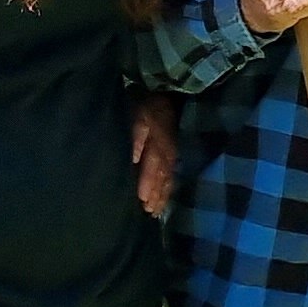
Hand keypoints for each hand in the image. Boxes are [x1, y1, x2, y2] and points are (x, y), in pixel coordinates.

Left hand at [130, 99, 177, 216]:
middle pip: (163, 178)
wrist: (168, 93)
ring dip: (163, 196)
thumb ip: (137, 137)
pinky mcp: (174, 154)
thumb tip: (133, 159)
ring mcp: (173, 153)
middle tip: (150, 213)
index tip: (142, 200)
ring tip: (156, 212)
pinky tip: (163, 199)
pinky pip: (172, 174)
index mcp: (159, 143)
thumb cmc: (147, 106)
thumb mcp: (139, 116)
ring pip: (169, 178)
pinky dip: (168, 188)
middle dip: (157, 195)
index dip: (148, 183)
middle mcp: (168, 151)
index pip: (153, 167)